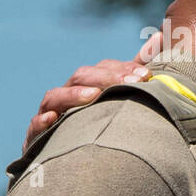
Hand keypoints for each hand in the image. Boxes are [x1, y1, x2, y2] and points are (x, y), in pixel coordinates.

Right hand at [24, 33, 160, 150]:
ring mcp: (52, 114)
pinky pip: (35, 128)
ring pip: (55, 98)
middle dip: (106, 78)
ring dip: (73, 95)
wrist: (87, 160)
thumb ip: (141, 69)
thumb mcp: (128, 95)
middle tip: (131, 82)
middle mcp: (69, 96)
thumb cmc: (109, 123)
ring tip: (93, 95)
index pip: (104, 69)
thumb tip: (160, 36)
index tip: (146, 75)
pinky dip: (41, 122)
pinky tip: (52, 119)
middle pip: (81, 78)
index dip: (123, 69)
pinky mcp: (39, 138)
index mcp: (91, 85)